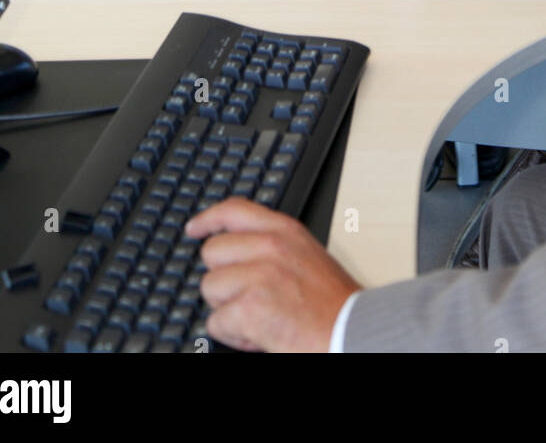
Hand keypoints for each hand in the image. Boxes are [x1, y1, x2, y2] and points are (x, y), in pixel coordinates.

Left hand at [185, 198, 360, 353]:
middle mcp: (270, 246)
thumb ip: (272, 246)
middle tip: (247, 296)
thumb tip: (236, 253)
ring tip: (259, 317)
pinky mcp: (251, 307)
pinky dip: (233, 335)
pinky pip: (215, 322)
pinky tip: (259, 334)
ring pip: (210, 288)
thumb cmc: (333, 303)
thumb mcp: (305, 254)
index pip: (234, 210)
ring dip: (228, 309)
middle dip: (223, 279)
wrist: (352, 331)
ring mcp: (259, 275)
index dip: (208, 219)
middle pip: (212, 253)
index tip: (194, 228)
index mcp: (284, 230)